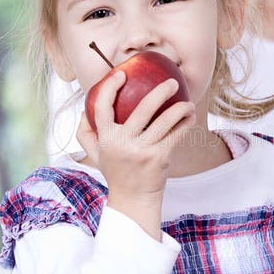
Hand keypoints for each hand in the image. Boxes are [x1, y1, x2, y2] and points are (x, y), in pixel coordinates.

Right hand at [77, 70, 195, 237]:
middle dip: (160, 92)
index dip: (109, 88)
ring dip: (179, 108)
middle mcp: (123, 143)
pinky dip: (185, 123)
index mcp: (105, 139)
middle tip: (172, 82)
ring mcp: (142, 151)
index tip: (121, 74)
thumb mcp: (95, 154)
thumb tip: (83, 109)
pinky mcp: (159, 158)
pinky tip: (189, 116)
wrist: (133, 199)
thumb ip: (85, 132)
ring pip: (165, 121)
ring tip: (187, 102)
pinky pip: (175, 135)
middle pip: (142, 109)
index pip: (101, 108)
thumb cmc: (115, 171)